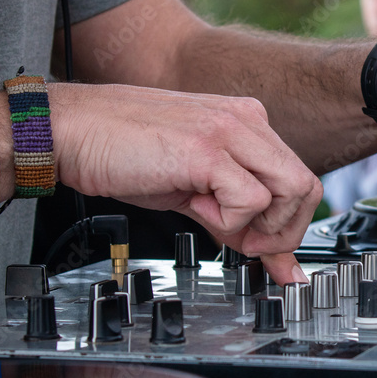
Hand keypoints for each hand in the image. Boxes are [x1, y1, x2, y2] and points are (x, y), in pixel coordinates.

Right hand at [48, 83, 319, 283]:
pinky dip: (229, 221)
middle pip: (307, 187)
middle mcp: (245, 120)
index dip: (291, 224)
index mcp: (246, 122)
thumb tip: (270, 257)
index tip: (270, 252)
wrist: (70, 131)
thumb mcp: (194, 191)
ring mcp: (229, 131)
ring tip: (217, 223)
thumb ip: (236, 219)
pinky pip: (250, 200)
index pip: (299, 178)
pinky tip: (196, 208)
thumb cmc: (122, 153)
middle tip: (249, 246)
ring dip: (260, 225)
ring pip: (291, 190)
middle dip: (285, 232)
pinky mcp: (207, 150)